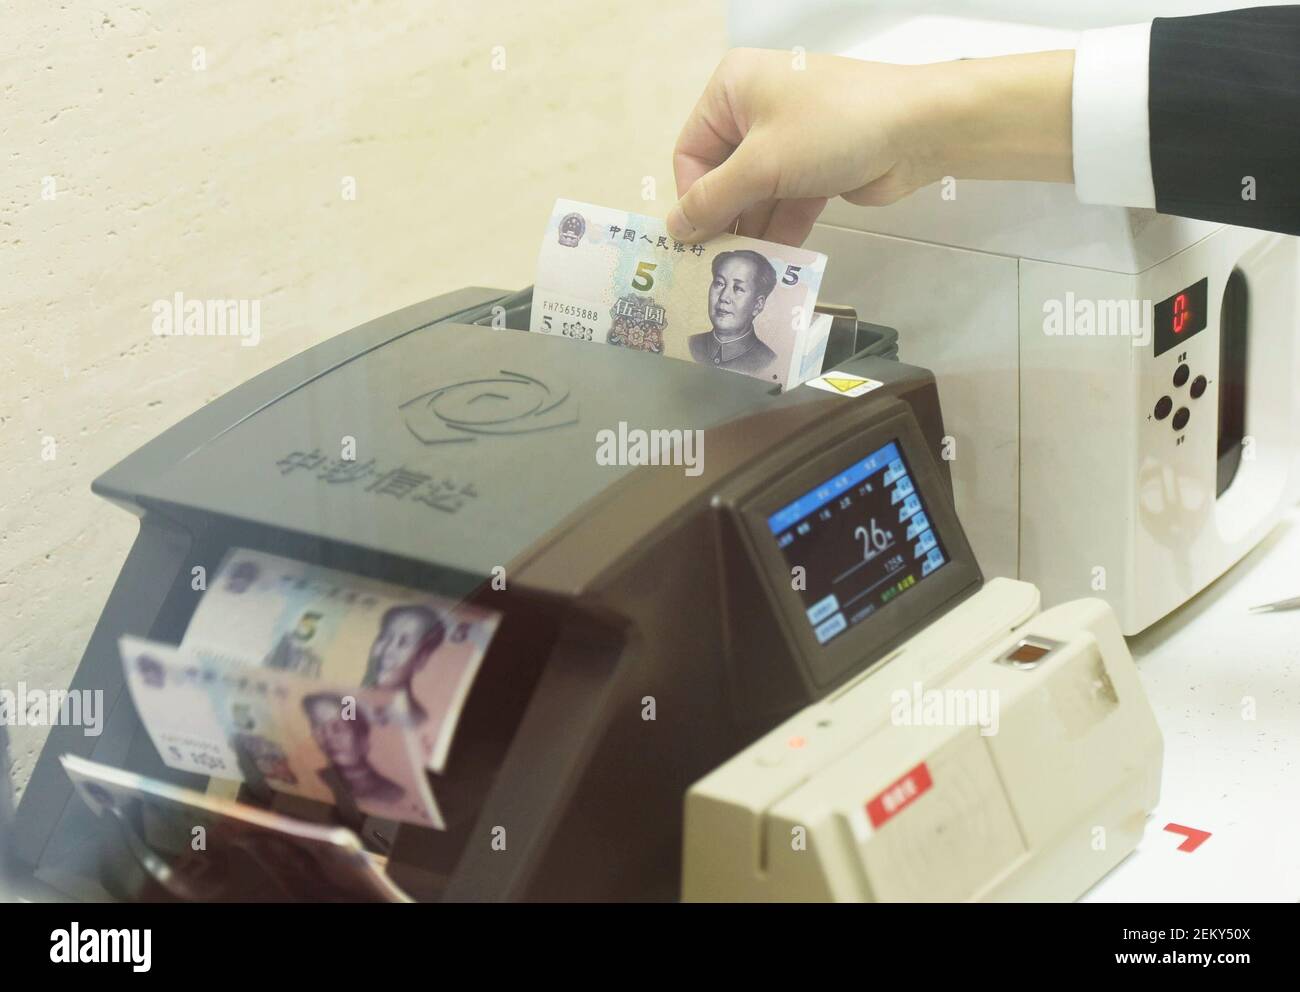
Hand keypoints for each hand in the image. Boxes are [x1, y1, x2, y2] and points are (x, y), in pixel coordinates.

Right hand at [668, 47, 1074, 245]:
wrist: (918, 129)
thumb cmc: (831, 128)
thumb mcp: (762, 164)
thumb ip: (713, 200)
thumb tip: (675, 229)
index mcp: (733, 88)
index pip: (691, 151)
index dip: (693, 197)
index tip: (697, 239)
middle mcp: (756, 108)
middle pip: (723, 176)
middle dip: (725, 219)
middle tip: (718, 264)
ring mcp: (790, 138)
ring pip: (756, 194)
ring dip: (753, 231)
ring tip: (745, 271)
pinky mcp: (817, 166)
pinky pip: (785, 202)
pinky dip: (781, 229)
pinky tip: (775, 263)